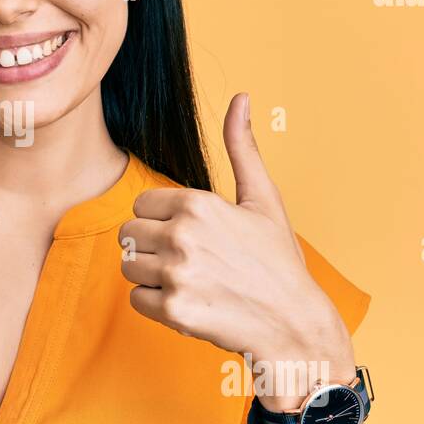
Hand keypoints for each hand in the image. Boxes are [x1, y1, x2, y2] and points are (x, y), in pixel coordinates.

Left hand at [118, 93, 352, 406]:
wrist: (295, 324)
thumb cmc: (279, 261)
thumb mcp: (263, 199)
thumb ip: (242, 149)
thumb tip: (241, 98)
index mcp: (198, 203)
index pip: (141, 204)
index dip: (161, 220)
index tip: (188, 235)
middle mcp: (182, 235)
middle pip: (129, 234)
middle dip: (151, 247)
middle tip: (187, 261)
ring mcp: (176, 274)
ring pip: (128, 266)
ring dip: (151, 276)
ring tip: (188, 281)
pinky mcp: (173, 310)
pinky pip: (137, 299)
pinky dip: (156, 305)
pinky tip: (189, 303)